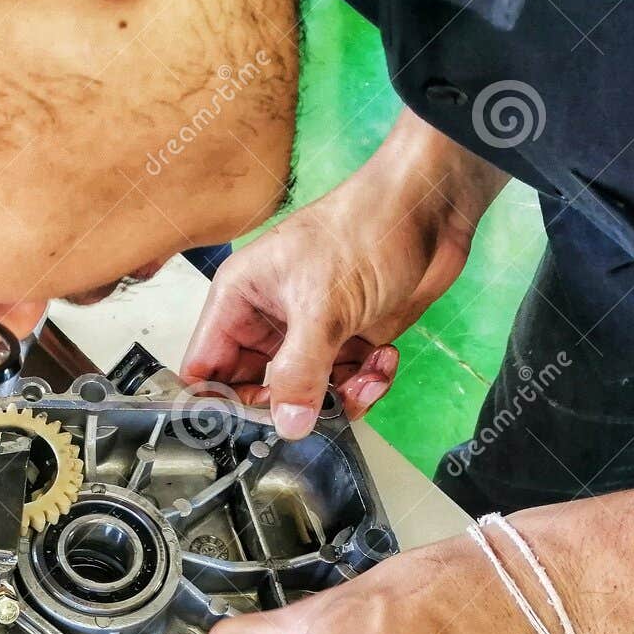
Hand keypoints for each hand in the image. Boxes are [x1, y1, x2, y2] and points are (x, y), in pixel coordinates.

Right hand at [182, 110, 505, 437]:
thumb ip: (299, 372)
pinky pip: (342, 384)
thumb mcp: (322, 306)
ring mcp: (307, 332)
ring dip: (339, 398)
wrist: (429, 209)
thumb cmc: (365, 228)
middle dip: (292, 406)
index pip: (204, 366)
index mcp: (240, 299)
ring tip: (367, 377)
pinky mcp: (345, 339)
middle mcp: (267, 319)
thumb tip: (286, 424)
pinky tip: (383, 360)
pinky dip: (365, 384)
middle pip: (255, 389)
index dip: (220, 401)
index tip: (254, 421)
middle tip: (319, 408)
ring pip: (305, 394)